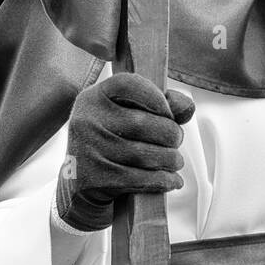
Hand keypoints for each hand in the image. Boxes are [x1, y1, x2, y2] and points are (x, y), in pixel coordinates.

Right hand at [55, 72, 194, 232]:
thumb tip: (186, 107)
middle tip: (176, 141)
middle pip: (143, 123)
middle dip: (171, 134)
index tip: (168, 112)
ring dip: (171, 159)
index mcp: (93, 97)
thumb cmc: (111, 140)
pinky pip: (140, 179)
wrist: (78, 180)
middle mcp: (87, 120)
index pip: (127, 84)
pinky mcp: (95, 178)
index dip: (156, 97)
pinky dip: (163, 180)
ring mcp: (89, 150)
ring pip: (145, 154)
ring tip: (176, 161)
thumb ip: (159, 104)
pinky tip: (172, 180)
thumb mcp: (124, 115)